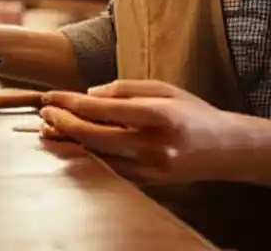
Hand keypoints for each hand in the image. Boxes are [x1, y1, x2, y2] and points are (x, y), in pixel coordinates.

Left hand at [40, 80, 247, 183]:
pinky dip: (89, 156)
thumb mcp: (164, 89)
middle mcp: (155, 145)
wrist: (225, 149)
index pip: (106, 110)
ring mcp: (151, 168)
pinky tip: (74, 144)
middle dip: (64, 124)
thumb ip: (126, 89)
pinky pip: (110, 169)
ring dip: (70, 142)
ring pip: (98, 157)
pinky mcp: (148, 182)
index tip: (52, 95)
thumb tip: (88, 95)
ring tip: (49, 128)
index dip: (73, 103)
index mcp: (160, 116)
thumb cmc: (194, 112)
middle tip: (45, 111)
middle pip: (96, 137)